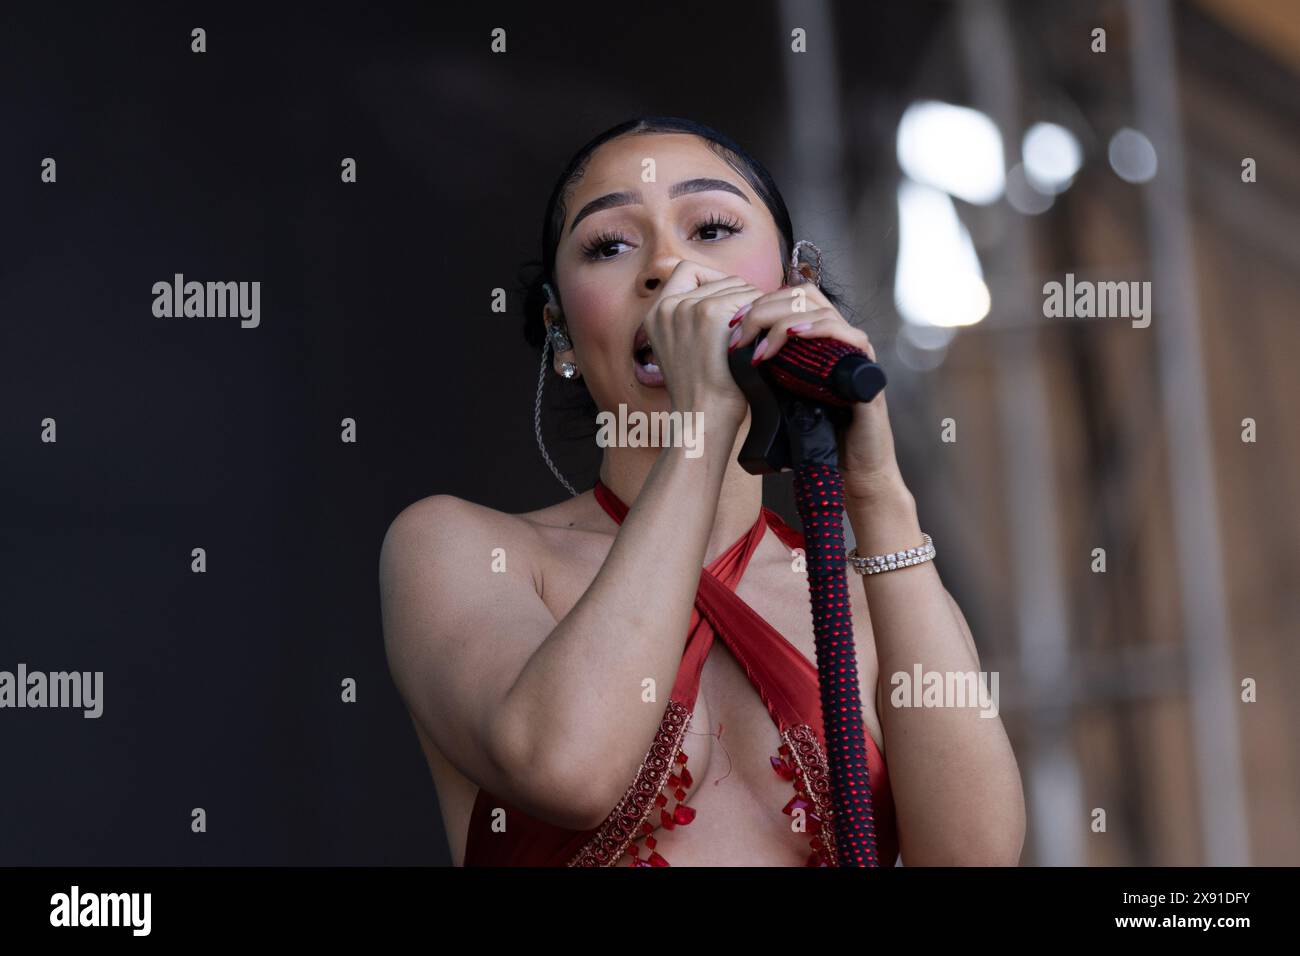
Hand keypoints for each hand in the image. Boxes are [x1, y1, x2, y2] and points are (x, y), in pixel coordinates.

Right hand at [643, 260, 763, 424]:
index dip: (712, 282)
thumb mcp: (682, 350)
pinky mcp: (708, 313)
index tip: (729, 305)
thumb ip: (690, 321)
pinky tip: (757, 338)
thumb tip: (728, 294)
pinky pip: (747, 297)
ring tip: (752, 336)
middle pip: (717, 277)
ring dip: (751, 307)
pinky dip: (759, 315)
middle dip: (738, 298)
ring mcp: (686, 308)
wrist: (704, 417)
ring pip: (735, 284)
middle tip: (749, 327)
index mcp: (654, 314)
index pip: (687, 271)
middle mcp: (666, 307)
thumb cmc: (702, 393)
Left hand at [726, 281, 908, 499]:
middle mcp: (838, 336)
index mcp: (817, 337)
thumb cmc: (816, 431)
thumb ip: (766, 367)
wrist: (850, 464)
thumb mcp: (781, 392)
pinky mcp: (868, 367)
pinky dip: (819, 329)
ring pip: (821, 310)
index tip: (732, 323)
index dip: (759, 303)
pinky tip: (796, 334)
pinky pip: (850, 335)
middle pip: (802, 296)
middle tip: (740, 333)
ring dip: (783, 322)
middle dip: (765, 309)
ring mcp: (854, 349)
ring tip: (760, 347)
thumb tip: (729, 350)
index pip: (789, 298)